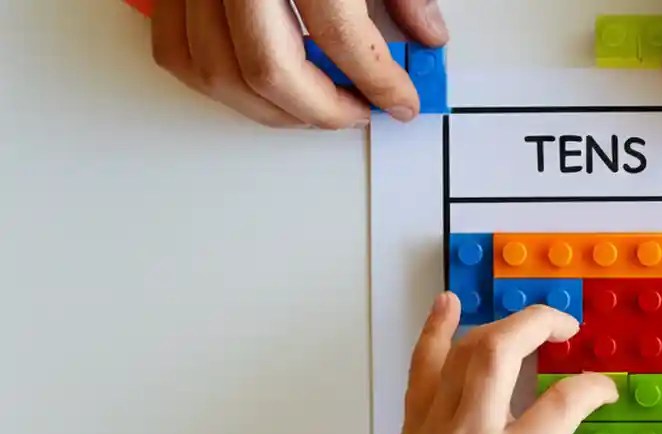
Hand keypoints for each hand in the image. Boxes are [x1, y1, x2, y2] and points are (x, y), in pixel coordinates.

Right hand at [151, 0, 447, 128]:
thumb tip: (426, 36)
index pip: (340, 36)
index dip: (378, 82)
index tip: (400, 101)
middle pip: (269, 69)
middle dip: (321, 111)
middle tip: (356, 112)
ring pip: (217, 72)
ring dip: (272, 110)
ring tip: (314, 107)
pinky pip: (177, 51)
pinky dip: (218, 83)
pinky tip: (260, 87)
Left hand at [337, 294, 627, 433]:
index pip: (565, 403)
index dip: (595, 389)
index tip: (606, 392)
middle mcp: (471, 433)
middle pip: (504, 349)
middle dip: (541, 323)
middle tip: (567, 328)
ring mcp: (436, 426)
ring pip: (464, 350)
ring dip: (499, 323)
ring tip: (526, 319)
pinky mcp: (412, 430)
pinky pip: (424, 368)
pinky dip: (435, 331)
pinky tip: (446, 305)